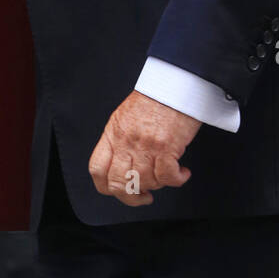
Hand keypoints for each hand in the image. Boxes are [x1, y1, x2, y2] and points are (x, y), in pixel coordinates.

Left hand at [88, 90, 201, 206]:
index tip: (119, 191)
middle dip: (132, 197)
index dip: (106, 186)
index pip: (97, 169)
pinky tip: (182, 173)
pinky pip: (168, 177)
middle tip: (143, 195)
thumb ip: (119, 139)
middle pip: (118, 184)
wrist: (174, 81)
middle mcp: (126, 141)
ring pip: (145, 182)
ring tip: (167, 176)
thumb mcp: (125, 115)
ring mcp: (146, 145)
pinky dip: (177, 180)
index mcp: (113, 133)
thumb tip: (122, 164)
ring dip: (158, 185)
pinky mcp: (167, 146)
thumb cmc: (154, 96)